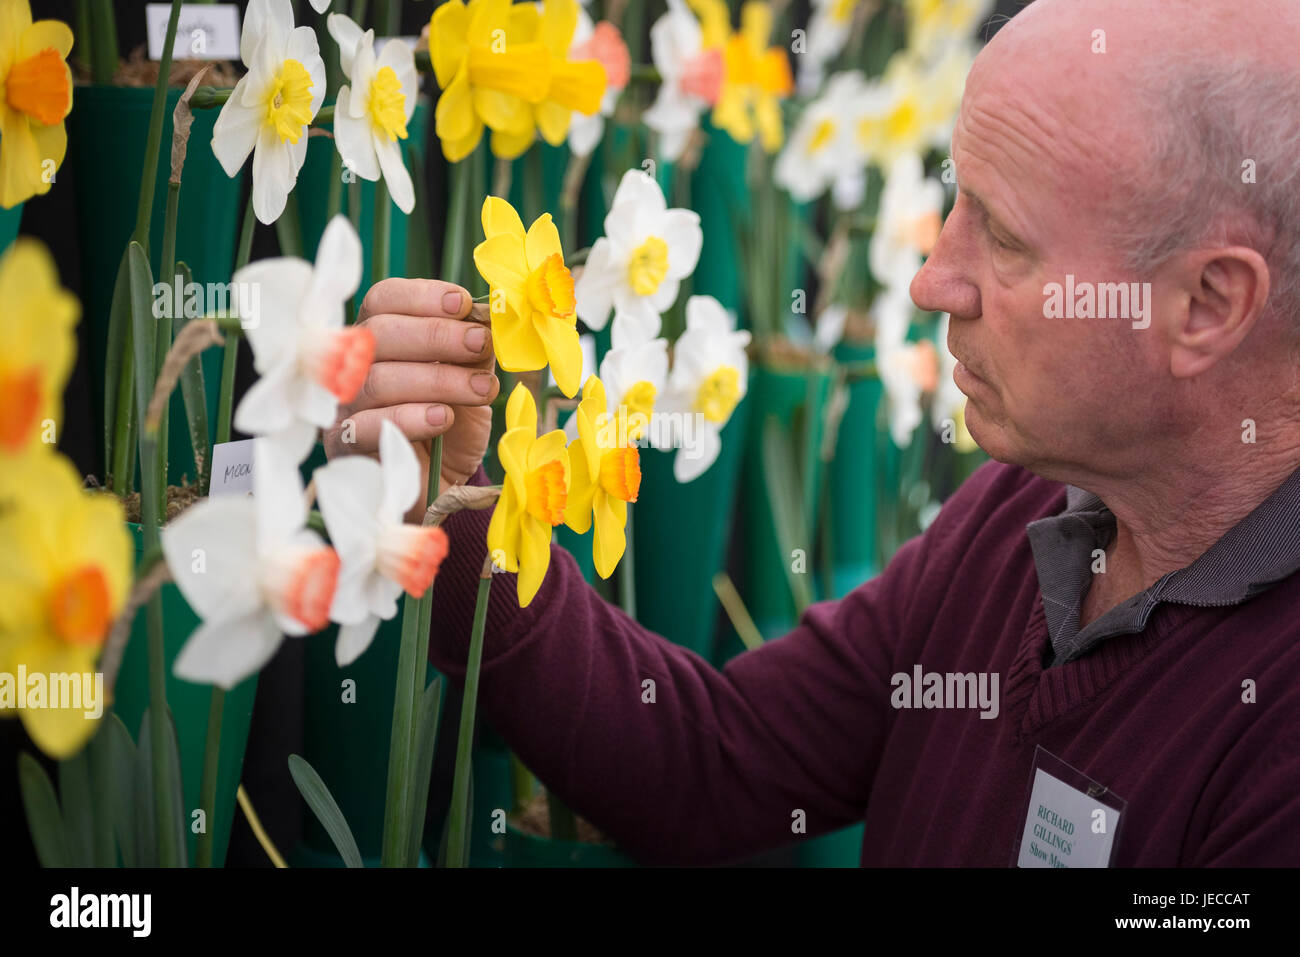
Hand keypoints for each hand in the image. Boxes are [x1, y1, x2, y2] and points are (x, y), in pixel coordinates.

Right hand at [322, 278, 498, 522]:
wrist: (444, 481)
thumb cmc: (452, 423)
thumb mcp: (470, 379)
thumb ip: (473, 350)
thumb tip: (486, 321)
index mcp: (379, 338)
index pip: (383, 301)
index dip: (420, 297)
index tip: (462, 304)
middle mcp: (353, 366)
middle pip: (377, 334)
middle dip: (435, 335)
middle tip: (481, 345)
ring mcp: (344, 406)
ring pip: (376, 380)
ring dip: (436, 380)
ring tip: (482, 390)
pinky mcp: (345, 447)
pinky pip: (365, 427)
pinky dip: (409, 418)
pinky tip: (444, 418)